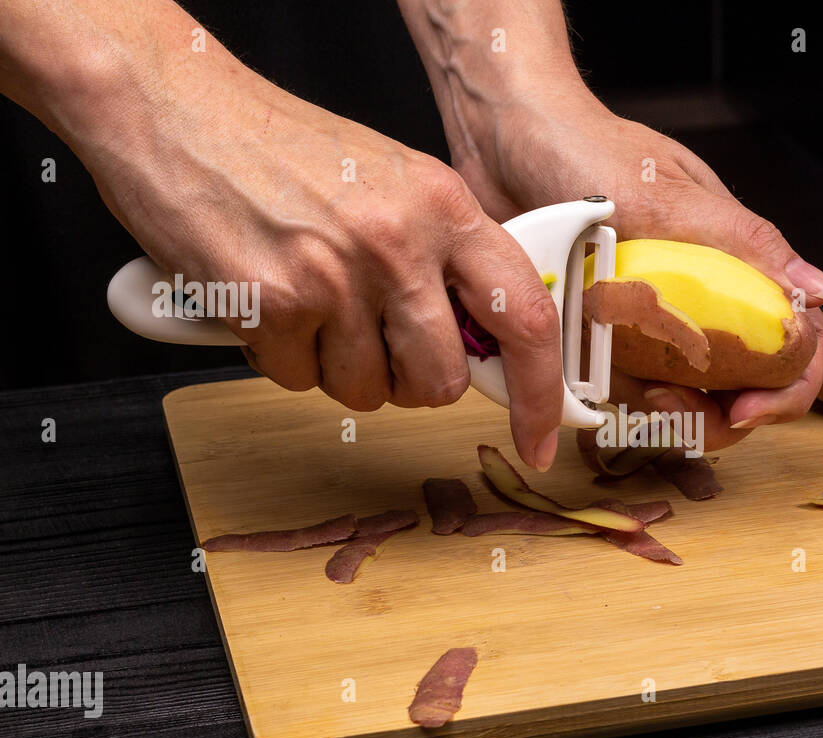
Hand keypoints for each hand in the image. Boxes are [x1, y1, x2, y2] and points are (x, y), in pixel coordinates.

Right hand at [64, 41, 562, 467]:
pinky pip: (297, 380)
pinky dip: (280, 356)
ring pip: (367, 390)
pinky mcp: (274, 306)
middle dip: (410, 382)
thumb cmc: (281, 149)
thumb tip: (479, 342)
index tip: (539, 437)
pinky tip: (266, 300)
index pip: (523, 316)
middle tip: (374, 341)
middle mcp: (400, 242)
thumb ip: (442, 259)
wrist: (175, 109)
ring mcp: (337, 276)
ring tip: (309, 302)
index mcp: (444, 207)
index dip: (541, 392)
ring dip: (337, 367)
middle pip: (442, 380)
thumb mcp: (393, 186)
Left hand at [455, 91, 822, 450]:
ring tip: (634, 397)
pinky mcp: (599, 336)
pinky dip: (609, 401)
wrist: (502, 138)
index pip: (794, 346)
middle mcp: (699, 302)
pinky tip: (590, 389)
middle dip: (717, 418)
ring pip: (682, 401)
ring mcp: (650, 323)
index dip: (785, 389)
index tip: (745, 408)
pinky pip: (615, 390)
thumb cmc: (589, 148)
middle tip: (673, 410)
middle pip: (742, 389)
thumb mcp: (674, 196)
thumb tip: (821, 291)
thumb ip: (748, 246)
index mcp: (734, 269)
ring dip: (662, 415)